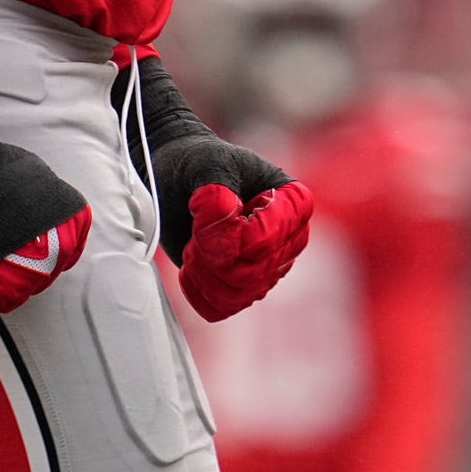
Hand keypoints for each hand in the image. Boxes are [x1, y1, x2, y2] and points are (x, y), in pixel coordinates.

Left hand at [136, 56, 315, 318]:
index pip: (270, 238)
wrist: (177, 178)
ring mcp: (267, 266)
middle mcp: (288, 238)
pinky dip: (199, 292)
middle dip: (212, 255)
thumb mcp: (205, 165)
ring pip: (239, 294)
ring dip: (204, 274)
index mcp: (293, 202)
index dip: (233, 234)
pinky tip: (190, 265)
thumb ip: (218, 195)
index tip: (208, 210)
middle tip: (194, 230)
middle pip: (253, 272)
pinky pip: (223, 308)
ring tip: (192, 246)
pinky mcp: (243, 286)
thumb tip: (230, 223)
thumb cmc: (196, 163)